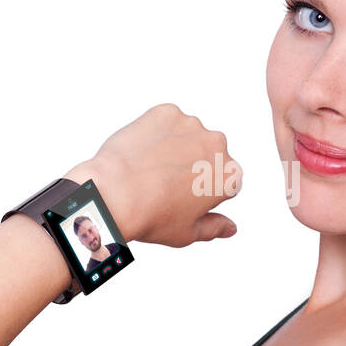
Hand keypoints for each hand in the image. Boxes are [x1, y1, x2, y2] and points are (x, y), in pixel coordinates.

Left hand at [64, 103, 241, 247]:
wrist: (114, 193)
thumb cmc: (150, 216)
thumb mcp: (187, 233)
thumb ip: (215, 228)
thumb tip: (229, 228)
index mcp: (230, 176)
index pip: (223, 181)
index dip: (202, 191)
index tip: (183, 198)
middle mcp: (218, 145)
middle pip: (208, 154)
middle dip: (193, 164)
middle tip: (165, 184)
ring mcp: (192, 125)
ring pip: (186, 135)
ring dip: (174, 147)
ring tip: (150, 168)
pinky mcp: (168, 112)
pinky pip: (165, 122)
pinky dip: (156, 132)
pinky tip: (142, 152)